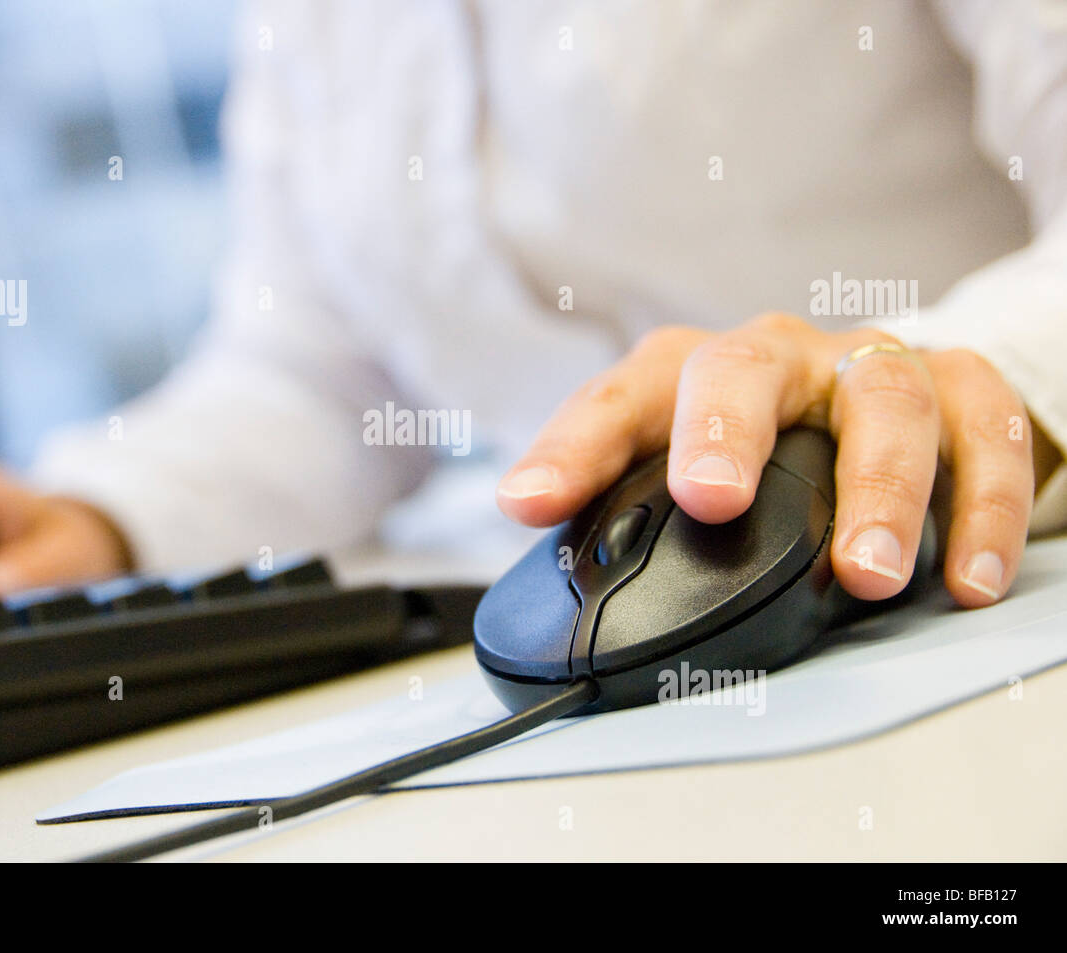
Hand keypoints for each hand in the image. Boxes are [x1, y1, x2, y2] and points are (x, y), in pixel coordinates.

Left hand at [497, 313, 1038, 607]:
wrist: (873, 390)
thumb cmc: (762, 438)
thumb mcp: (684, 464)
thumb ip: (630, 510)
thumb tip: (560, 581)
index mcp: (686, 374)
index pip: (615, 402)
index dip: (569, 451)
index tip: (529, 504)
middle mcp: (773, 358)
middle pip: (741, 371)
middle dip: (723, 432)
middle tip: (711, 501)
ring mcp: (864, 367)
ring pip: (879, 402)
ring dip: (878, 490)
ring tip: (868, 573)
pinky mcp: (956, 384)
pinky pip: (984, 430)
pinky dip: (984, 504)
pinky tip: (970, 579)